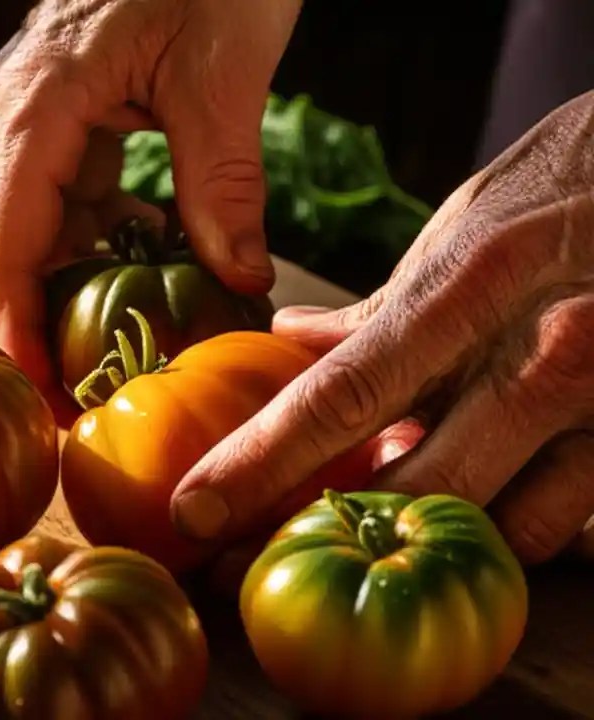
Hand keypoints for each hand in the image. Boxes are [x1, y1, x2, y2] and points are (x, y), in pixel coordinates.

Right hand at [0, 0, 301, 405]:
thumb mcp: (220, 75)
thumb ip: (221, 186)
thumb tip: (237, 283)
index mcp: (33, 110)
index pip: (3, 249)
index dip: (19, 333)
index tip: (46, 398)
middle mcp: (11, 117)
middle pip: (15, 248)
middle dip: (54, 322)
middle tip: (104, 391)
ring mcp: (29, 116)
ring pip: (40, 228)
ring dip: (84, 285)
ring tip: (136, 344)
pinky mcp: (58, 114)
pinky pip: (66, 199)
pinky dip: (103, 241)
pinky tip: (151, 269)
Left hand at [171, 90, 593, 564]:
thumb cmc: (571, 184)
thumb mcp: (465, 227)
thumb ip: (383, 304)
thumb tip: (294, 338)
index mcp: (466, 291)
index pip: (339, 397)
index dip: (257, 465)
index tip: (194, 512)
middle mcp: (543, 353)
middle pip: (416, 489)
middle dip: (332, 538)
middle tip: (261, 562)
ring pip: (507, 530)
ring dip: (436, 540)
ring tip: (388, 529)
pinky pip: (577, 520)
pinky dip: (516, 525)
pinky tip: (484, 511)